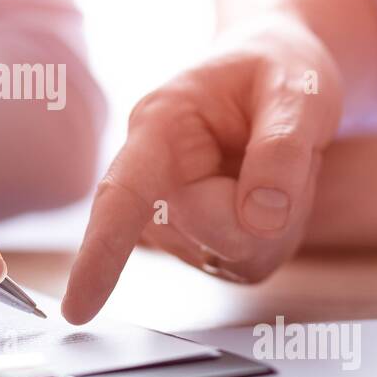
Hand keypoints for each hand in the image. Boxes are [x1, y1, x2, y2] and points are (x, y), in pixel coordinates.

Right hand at [62, 16, 343, 322]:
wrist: (278, 74)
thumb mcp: (298, 88)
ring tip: (278, 162)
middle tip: (292, 149)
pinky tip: (272, 192)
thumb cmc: (279, 67)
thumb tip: (261, 219)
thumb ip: (281, 148)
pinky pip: (251, 263)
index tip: (78, 309)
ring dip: (278, 220)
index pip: (122, 197)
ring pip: (235, 254)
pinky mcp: (202, 245)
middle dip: (266, 205)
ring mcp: (175, 221)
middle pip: (210, 232)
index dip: (99, 254)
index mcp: (160, 126)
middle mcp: (154, 179)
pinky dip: (280, 233)